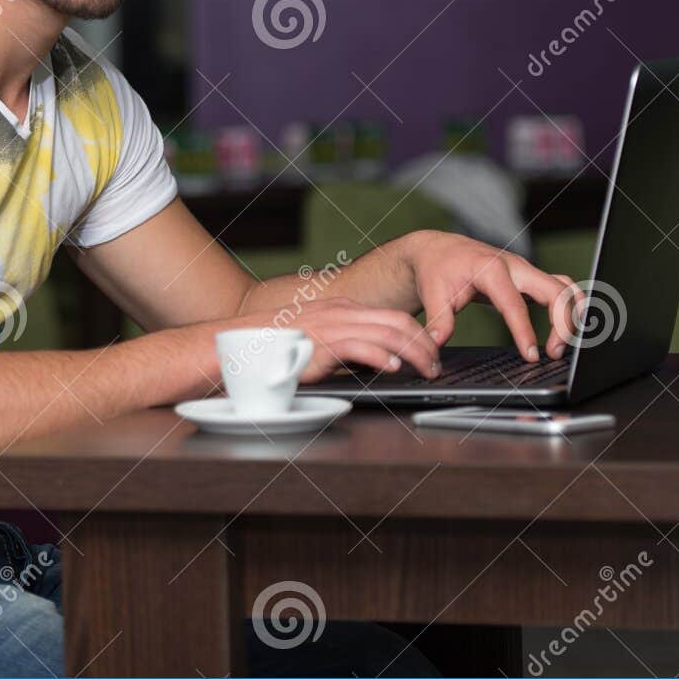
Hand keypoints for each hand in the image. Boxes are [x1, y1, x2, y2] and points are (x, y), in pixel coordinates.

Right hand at [229, 296, 441, 381]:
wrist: (241, 345)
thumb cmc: (278, 348)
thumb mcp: (320, 342)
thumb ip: (347, 347)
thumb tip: (378, 363)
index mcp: (343, 309)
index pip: (393, 316)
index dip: (419, 335)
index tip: (431, 353)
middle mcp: (341, 312)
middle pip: (398, 321)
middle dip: (425, 343)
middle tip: (437, 365)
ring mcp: (331, 325)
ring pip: (387, 333)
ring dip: (413, 353)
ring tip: (427, 369)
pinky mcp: (321, 343)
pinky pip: (360, 346)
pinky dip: (382, 356)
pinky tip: (394, 368)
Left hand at [402, 231, 577, 360]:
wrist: (439, 249)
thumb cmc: (437, 269)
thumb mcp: (432, 294)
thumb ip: (438, 321)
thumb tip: (438, 345)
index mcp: (491, 269)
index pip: (515, 303)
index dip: (525, 331)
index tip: (531, 356)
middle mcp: (515, 266)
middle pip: (555, 290)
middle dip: (562, 323)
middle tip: (553, 353)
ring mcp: (525, 270)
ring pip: (565, 287)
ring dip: (571, 315)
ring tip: (560, 346)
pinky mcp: (530, 277)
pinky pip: (561, 288)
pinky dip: (569, 307)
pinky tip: (565, 330)